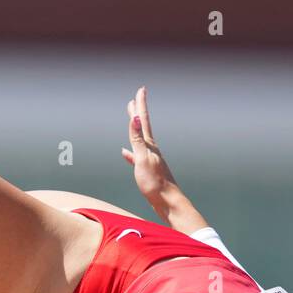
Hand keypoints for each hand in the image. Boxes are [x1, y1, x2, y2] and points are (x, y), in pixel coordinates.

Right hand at [121, 86, 178, 203]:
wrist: (168, 203)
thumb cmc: (155, 183)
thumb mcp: (143, 159)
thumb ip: (137, 140)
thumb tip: (134, 119)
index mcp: (149, 146)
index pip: (142, 120)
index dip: (140, 105)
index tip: (141, 90)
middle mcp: (151, 150)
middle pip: (141, 127)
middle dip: (137, 112)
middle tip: (135, 100)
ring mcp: (149, 160)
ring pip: (139, 139)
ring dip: (134, 129)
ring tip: (130, 120)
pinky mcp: (147, 171)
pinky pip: (135, 156)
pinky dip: (130, 152)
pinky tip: (125, 153)